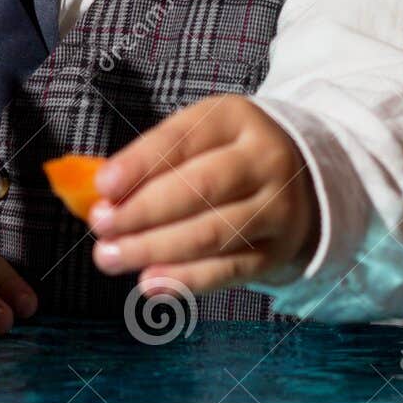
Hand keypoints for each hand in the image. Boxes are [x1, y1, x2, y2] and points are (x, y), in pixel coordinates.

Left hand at [86, 95, 321, 294]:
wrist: (301, 180)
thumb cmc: (226, 155)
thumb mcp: (198, 138)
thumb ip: (153, 160)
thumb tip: (103, 197)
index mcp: (235, 119)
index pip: (183, 139)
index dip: (140, 164)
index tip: (103, 187)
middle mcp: (264, 159)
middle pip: (199, 187)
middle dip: (142, 211)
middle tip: (101, 226)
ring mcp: (277, 207)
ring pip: (211, 232)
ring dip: (154, 248)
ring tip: (111, 256)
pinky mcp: (278, 250)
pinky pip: (228, 269)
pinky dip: (185, 279)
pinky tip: (149, 283)